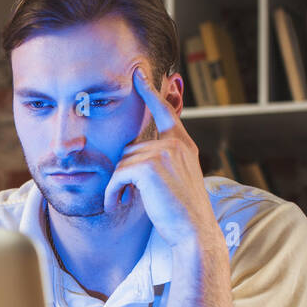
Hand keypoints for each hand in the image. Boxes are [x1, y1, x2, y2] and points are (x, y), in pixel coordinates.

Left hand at [102, 64, 219, 250]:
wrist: (194, 231)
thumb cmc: (181, 210)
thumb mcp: (177, 177)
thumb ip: (162, 159)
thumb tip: (131, 155)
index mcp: (183, 143)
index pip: (164, 111)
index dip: (150, 93)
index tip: (138, 74)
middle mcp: (175, 143)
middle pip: (130, 147)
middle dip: (124, 172)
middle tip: (125, 195)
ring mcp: (163, 153)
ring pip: (122, 162)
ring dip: (116, 185)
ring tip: (122, 201)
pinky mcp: (148, 167)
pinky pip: (117, 175)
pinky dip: (112, 192)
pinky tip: (116, 205)